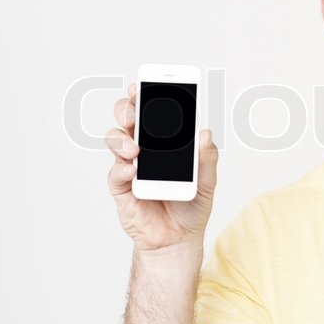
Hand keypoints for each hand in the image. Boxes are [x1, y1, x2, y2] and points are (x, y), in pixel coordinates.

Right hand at [105, 83, 218, 251]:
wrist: (179, 240)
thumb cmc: (191, 206)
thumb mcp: (207, 182)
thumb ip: (207, 159)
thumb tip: (206, 133)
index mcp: (163, 143)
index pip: (149, 113)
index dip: (142, 96)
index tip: (140, 84)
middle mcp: (143, 150)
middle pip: (126, 120)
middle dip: (126, 110)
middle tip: (134, 112)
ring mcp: (130, 167)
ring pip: (115, 142)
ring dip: (122, 139)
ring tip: (135, 148)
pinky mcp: (122, 189)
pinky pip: (116, 174)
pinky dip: (122, 169)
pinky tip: (132, 169)